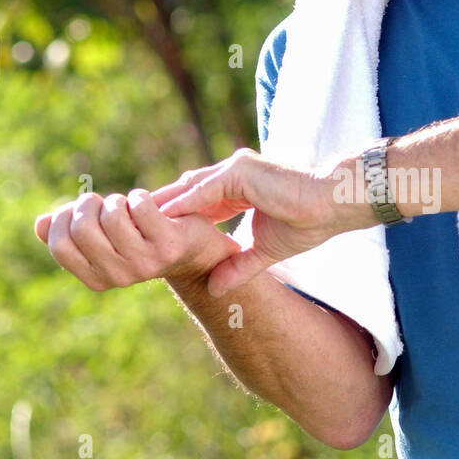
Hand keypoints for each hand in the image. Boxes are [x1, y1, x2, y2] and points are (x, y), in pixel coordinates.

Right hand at [33, 189, 241, 290]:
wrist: (194, 250)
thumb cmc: (142, 237)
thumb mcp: (104, 236)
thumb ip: (70, 231)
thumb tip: (40, 224)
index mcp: (97, 278)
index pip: (60, 245)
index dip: (63, 218)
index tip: (80, 210)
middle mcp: (119, 276)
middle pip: (81, 228)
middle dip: (88, 204)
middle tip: (104, 203)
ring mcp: (144, 262)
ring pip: (110, 216)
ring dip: (117, 200)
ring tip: (128, 205)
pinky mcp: (168, 244)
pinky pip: (139, 207)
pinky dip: (139, 197)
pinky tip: (148, 205)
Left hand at [151, 146, 370, 295]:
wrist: (331, 207)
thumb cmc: (306, 223)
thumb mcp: (264, 252)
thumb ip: (239, 267)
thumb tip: (217, 289)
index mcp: (238, 190)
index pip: (197, 203)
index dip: (174, 217)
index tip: (149, 232)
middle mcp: (233, 175)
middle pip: (186, 192)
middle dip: (159, 207)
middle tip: (128, 223)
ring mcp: (235, 170)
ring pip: (190, 189)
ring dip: (164, 205)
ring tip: (135, 220)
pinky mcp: (240, 171)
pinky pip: (205, 190)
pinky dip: (184, 204)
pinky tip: (163, 217)